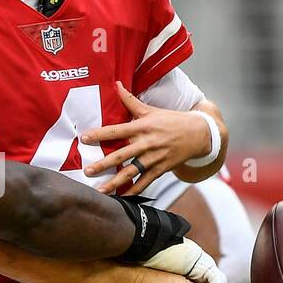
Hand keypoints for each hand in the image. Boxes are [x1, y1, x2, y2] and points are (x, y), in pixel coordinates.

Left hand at [81, 82, 210, 194]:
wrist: (198, 134)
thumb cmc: (171, 120)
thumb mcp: (151, 109)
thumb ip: (130, 100)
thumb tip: (116, 84)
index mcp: (142, 127)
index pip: (117, 131)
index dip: (100, 134)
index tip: (84, 138)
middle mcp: (146, 143)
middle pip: (121, 155)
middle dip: (103, 164)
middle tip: (87, 171)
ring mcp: (153, 158)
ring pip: (131, 172)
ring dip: (114, 182)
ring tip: (100, 190)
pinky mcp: (160, 169)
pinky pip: (144, 182)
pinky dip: (133, 191)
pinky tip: (120, 198)